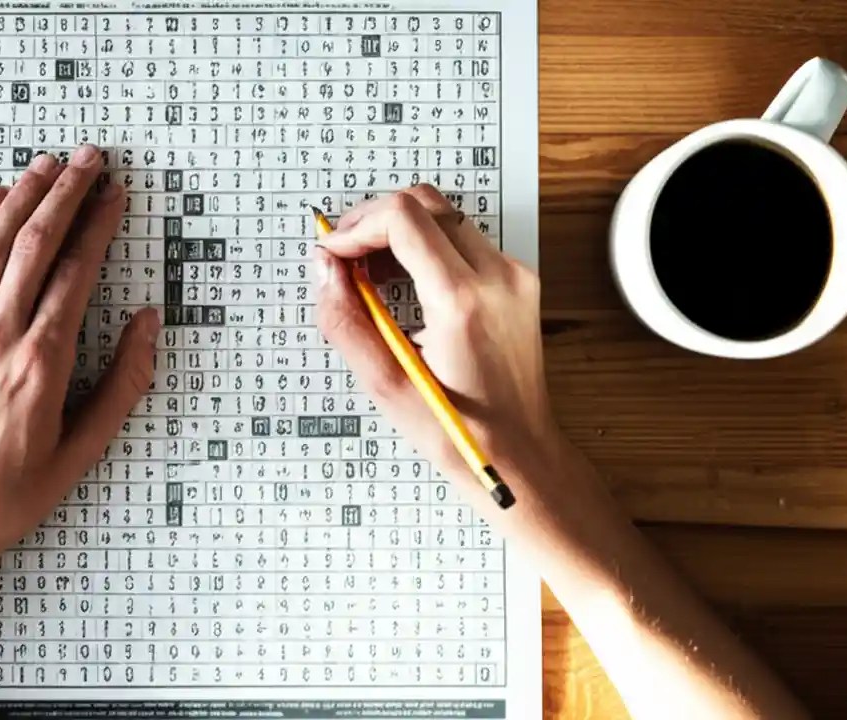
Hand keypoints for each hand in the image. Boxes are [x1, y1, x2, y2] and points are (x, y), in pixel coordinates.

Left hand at [0, 144, 158, 596]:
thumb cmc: (12, 494)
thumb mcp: (84, 451)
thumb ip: (122, 385)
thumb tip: (146, 327)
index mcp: (42, 365)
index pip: (75, 274)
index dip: (98, 225)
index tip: (115, 192)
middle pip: (34, 245)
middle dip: (65, 194)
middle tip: (90, 157)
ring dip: (21, 199)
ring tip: (46, 163)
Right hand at [314, 185, 559, 520]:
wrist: (522, 455)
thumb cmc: (460, 432)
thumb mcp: (386, 385)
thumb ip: (346, 321)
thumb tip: (324, 269)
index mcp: (462, 302)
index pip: (404, 217)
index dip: (357, 227)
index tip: (333, 253)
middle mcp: (497, 277)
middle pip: (425, 204)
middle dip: (374, 221)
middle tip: (344, 256)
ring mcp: (513, 276)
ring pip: (444, 216)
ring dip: (398, 232)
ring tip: (368, 274)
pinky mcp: (518, 282)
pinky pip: (463, 239)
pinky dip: (424, 246)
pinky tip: (401, 283)